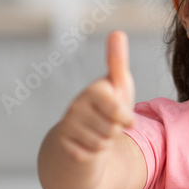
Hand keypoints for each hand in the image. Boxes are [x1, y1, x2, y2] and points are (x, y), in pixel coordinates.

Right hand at [56, 30, 135, 162]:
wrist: (84, 132)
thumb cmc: (108, 106)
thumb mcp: (119, 85)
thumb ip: (119, 62)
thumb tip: (117, 32)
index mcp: (94, 90)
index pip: (116, 109)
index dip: (125, 117)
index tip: (126, 117)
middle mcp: (77, 105)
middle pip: (112, 129)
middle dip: (116, 131)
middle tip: (108, 124)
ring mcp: (67, 124)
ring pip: (101, 143)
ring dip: (105, 142)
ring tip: (99, 132)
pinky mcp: (62, 143)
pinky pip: (89, 156)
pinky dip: (93, 154)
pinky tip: (88, 144)